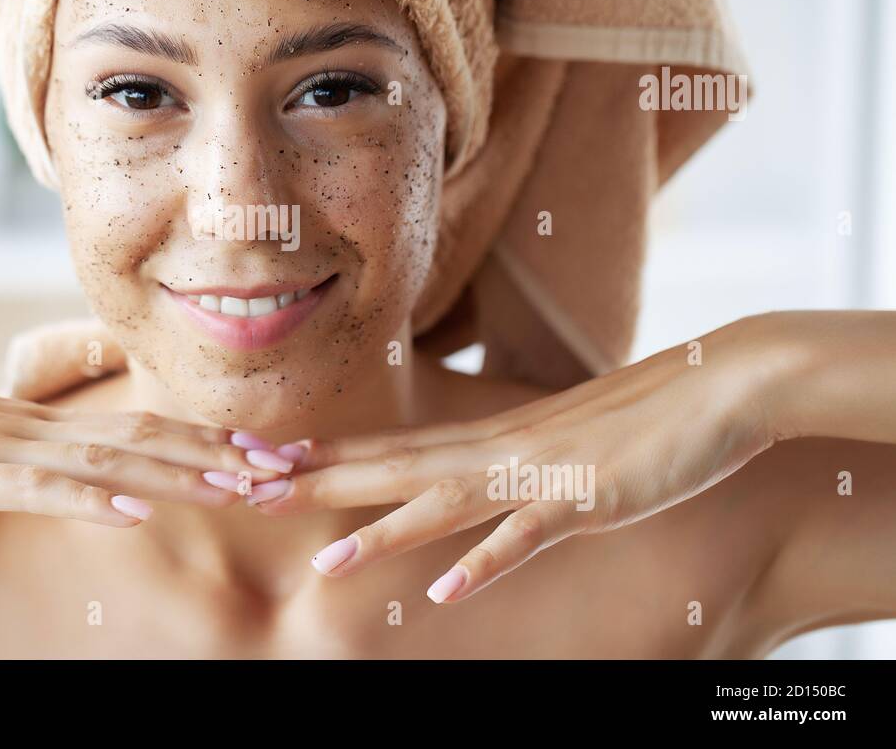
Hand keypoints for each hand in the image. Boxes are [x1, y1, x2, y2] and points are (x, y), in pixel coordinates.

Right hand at [0, 343, 277, 524]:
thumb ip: (10, 455)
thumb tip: (58, 471)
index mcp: (31, 422)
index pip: (134, 426)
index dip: (203, 439)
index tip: (261, 452)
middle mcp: (27, 428)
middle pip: (139, 438)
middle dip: (216, 456)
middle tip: (284, 469)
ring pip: (102, 462)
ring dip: (175, 475)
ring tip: (237, 486)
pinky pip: (29, 489)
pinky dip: (86, 500)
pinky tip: (133, 512)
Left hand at [252, 315, 789, 601]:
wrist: (719, 384)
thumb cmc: (639, 416)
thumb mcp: (559, 443)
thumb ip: (513, 464)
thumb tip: (474, 477)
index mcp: (488, 439)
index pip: (391, 448)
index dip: (325, 456)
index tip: (264, 459)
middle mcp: (498, 451)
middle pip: (394, 469)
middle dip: (320, 483)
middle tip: (252, 488)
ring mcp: (539, 474)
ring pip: (445, 503)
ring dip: (385, 532)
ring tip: (328, 561)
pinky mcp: (586, 497)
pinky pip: (529, 536)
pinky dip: (488, 561)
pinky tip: (450, 588)